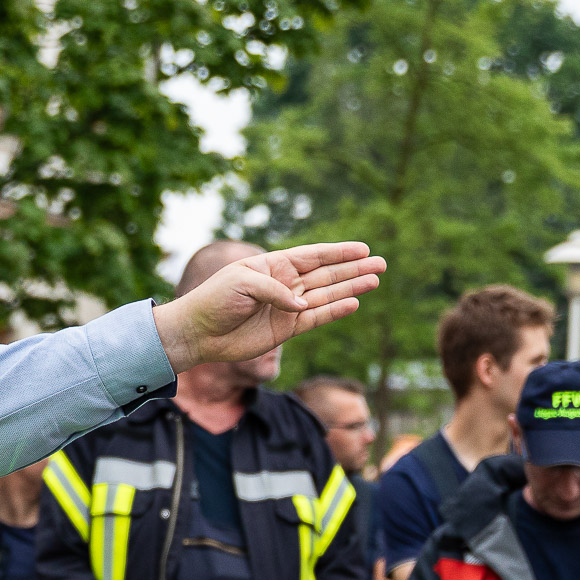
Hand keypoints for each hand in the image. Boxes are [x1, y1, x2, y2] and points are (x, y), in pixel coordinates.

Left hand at [153, 243, 386, 372]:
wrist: (198, 331)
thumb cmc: (214, 299)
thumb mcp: (242, 282)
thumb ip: (275, 290)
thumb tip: (301, 304)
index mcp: (273, 265)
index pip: (313, 256)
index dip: (338, 252)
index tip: (363, 248)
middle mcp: (285, 284)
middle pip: (326, 274)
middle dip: (353, 268)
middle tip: (381, 263)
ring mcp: (288, 307)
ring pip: (326, 295)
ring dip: (350, 288)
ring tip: (375, 280)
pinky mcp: (286, 329)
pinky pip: (316, 318)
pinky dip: (334, 311)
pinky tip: (354, 303)